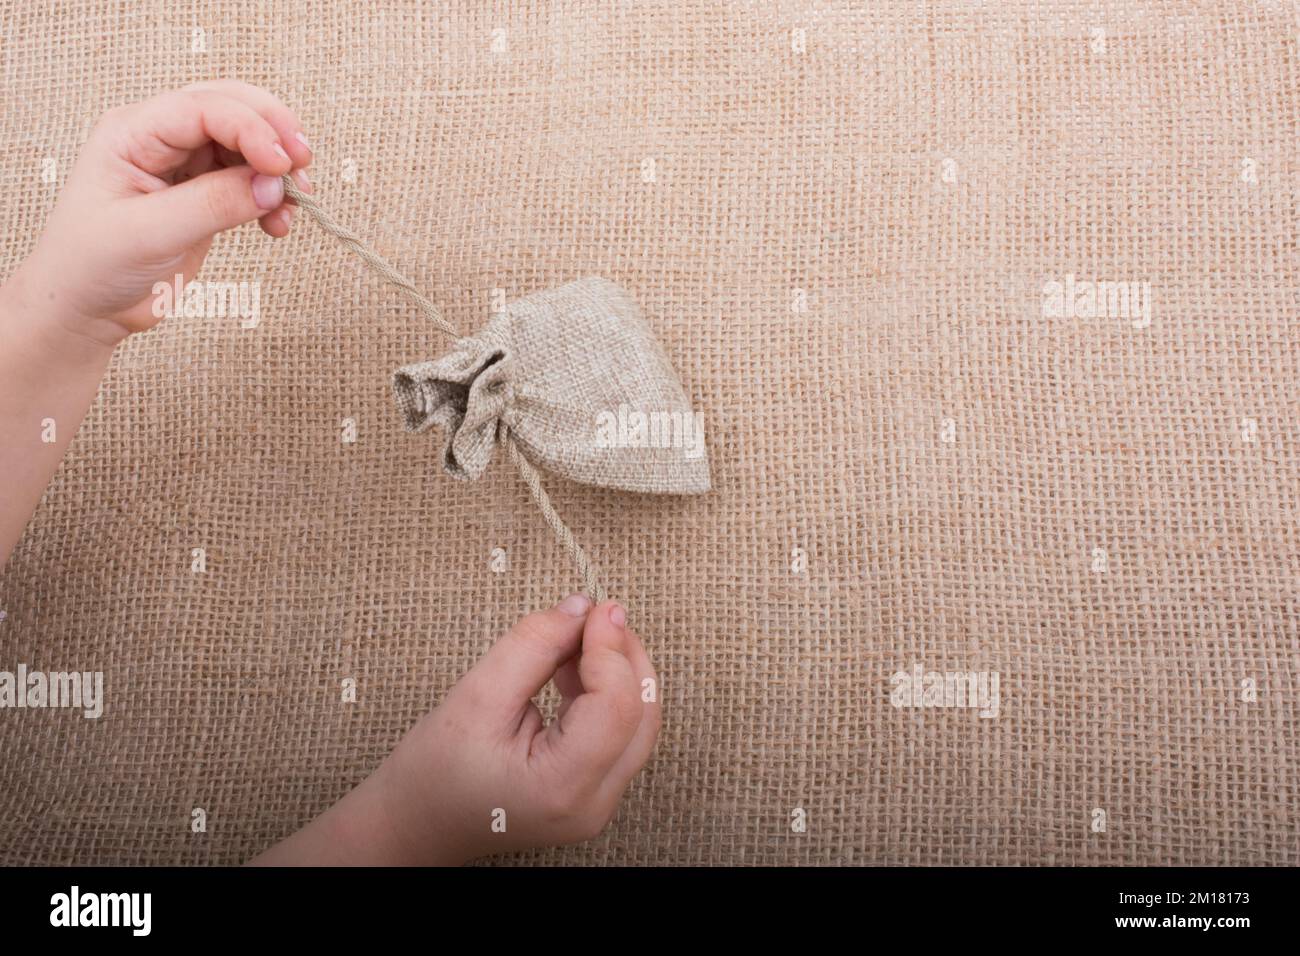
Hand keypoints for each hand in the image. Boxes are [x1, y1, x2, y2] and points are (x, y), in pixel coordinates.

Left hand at [10, 79, 311, 348]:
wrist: (85, 308)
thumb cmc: (95, 265)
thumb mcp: (151, 233)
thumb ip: (213, 204)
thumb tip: (274, 185)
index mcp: (133, 133)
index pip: (203, 108)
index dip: (251, 128)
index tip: (284, 166)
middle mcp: (160, 139)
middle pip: (231, 107)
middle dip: (274, 131)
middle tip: (304, 165)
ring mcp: (185, 166)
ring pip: (247, 143)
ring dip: (279, 168)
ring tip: (295, 202)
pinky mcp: (205, 195)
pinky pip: (251, 180)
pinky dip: (273, 196)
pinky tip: (278, 224)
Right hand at [253, 597, 660, 864]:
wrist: (416, 822)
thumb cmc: (434, 772)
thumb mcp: (477, 696)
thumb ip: (534, 646)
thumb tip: (582, 608)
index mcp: (562, 787)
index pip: (616, 706)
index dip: (611, 648)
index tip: (596, 607)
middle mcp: (594, 804)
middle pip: (641, 713)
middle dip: (623, 654)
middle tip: (594, 613)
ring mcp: (599, 803)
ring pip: (638, 721)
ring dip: (616, 671)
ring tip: (573, 640)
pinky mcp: (594, 791)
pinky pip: (620, 732)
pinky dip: (606, 691)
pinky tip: (572, 669)